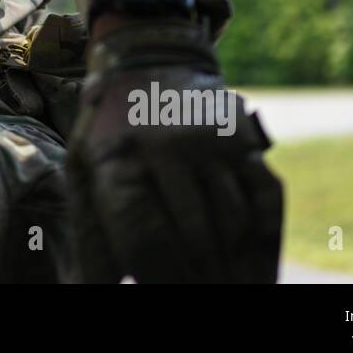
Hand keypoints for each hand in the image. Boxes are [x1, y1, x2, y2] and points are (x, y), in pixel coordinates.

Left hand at [66, 17, 282, 282]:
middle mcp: (163, 146)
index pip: (144, 237)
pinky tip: (261, 270)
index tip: (172, 292)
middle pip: (193, 237)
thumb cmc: (110, 131)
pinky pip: (265, 199)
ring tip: (232, 286)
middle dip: (201, 278)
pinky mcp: (241, 135)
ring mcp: (206, 139)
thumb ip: (93, 229)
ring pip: (233, 223)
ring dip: (237, 268)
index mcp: (114, 158)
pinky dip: (268, 242)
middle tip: (207, 294)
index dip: (161, 276)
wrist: (146, 59)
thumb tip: (97, 289)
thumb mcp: (84, 169)